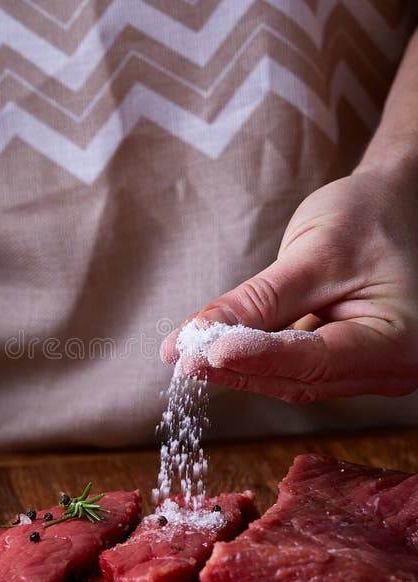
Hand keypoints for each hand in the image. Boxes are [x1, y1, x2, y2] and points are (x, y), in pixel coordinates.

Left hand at [161, 163, 417, 402]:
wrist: (396, 202)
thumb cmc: (371, 215)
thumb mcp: (316, 252)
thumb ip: (261, 300)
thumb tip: (198, 336)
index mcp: (399, 341)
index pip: (317, 359)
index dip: (259, 357)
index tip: (210, 352)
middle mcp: (391, 367)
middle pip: (303, 379)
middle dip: (240, 369)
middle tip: (184, 360)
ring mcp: (371, 369)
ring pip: (295, 378)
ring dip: (241, 368)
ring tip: (189, 355)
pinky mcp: (347, 361)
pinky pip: (297, 367)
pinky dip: (256, 357)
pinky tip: (215, 349)